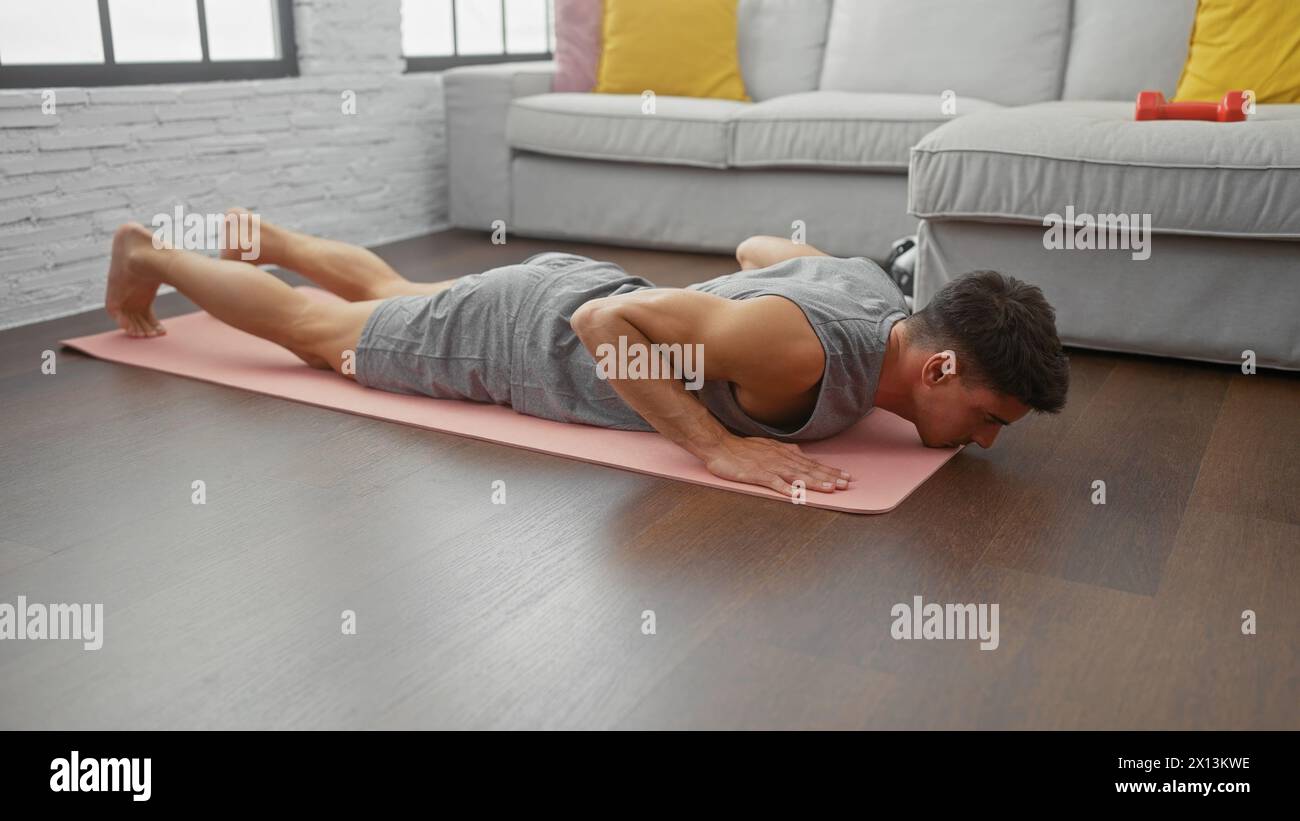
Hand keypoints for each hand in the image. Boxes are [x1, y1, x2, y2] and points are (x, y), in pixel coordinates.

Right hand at [703, 435, 851, 496]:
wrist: (720, 446)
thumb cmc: (742, 448)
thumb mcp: (768, 445)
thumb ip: (785, 450)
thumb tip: (799, 452)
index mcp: (784, 453)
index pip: (811, 463)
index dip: (829, 470)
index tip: (844, 475)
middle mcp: (781, 459)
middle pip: (809, 469)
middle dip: (829, 476)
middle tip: (846, 483)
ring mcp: (770, 467)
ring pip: (797, 475)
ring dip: (815, 482)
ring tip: (831, 488)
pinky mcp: (757, 475)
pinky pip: (775, 483)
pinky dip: (787, 488)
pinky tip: (798, 495)